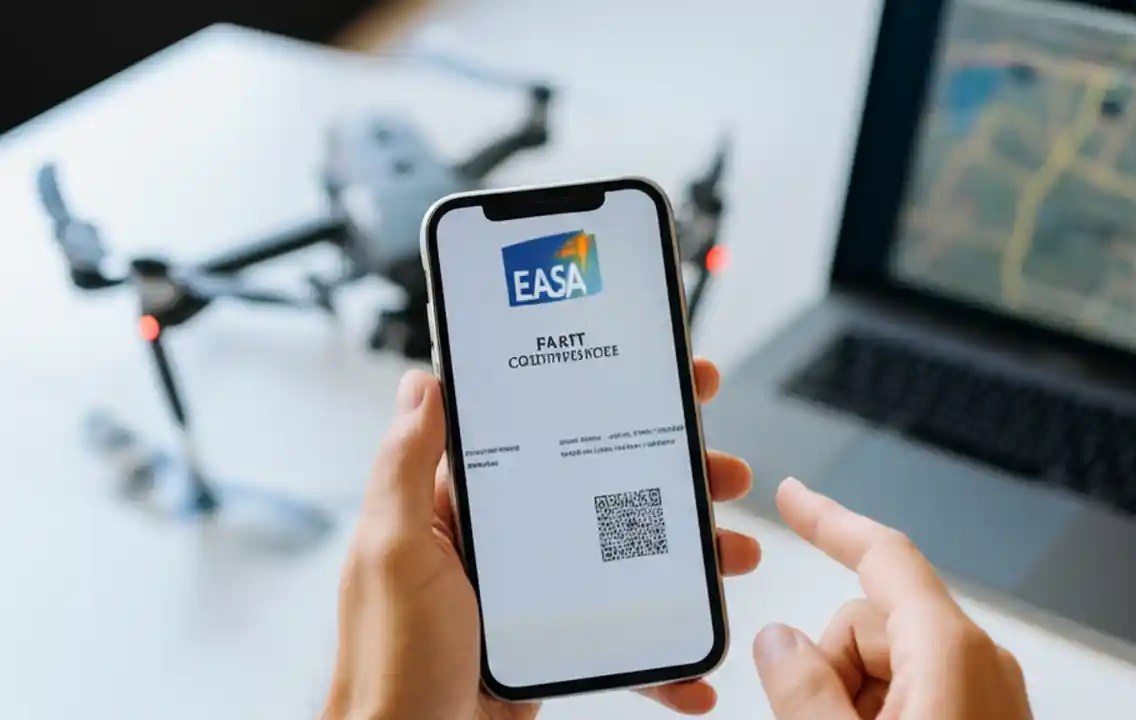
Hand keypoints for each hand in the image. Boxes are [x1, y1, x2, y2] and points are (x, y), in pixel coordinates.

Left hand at [324, 359, 759, 719]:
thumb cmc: (389, 659)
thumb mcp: (395, 552)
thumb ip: (405, 468)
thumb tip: (422, 382)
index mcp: (467, 503)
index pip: (543, 427)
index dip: (602, 398)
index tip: (659, 381)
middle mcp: (507, 536)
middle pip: (604, 485)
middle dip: (672, 475)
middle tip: (722, 472)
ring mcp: (537, 588)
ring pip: (627, 554)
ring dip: (687, 556)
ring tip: (732, 555)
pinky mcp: (556, 638)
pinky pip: (621, 631)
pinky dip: (661, 649)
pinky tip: (694, 662)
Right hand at [752, 478, 1030, 719]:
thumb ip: (803, 690)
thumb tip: (777, 642)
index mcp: (952, 653)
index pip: (882, 555)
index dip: (828, 520)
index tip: (793, 495)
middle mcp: (980, 662)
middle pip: (870, 621)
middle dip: (832, 666)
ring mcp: (988, 695)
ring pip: (886, 660)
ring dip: (854, 699)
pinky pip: (916, 690)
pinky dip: (881, 713)